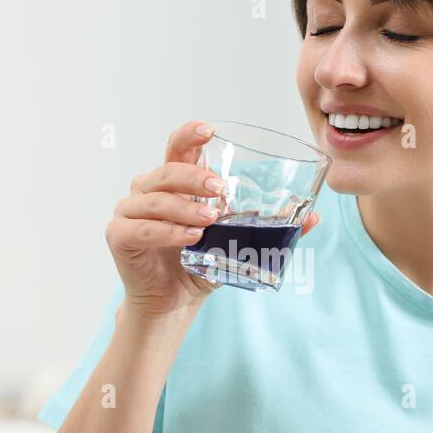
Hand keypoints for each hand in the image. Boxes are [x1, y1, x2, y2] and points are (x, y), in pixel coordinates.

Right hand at [106, 119, 321, 319]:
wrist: (174, 303)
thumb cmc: (201, 265)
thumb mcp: (238, 243)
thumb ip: (270, 228)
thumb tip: (314, 217)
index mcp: (173, 183)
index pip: (178, 147)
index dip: (190, 134)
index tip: (209, 129)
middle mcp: (147, 191)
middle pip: (166, 171)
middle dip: (194, 177)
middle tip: (220, 191)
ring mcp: (129, 212)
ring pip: (155, 199)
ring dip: (184, 207)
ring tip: (210, 220)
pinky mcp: (119, 237)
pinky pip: (142, 229)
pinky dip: (166, 232)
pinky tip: (189, 237)